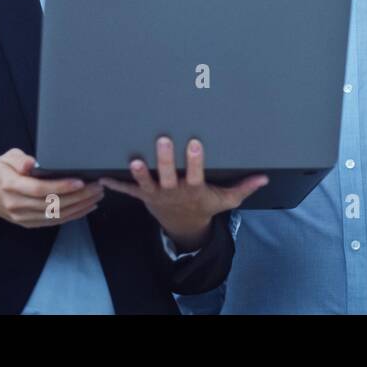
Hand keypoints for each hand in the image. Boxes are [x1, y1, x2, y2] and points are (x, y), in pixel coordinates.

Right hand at [0, 148, 102, 228]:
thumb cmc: (0, 171)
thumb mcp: (5, 158)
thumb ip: (19, 159)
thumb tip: (30, 164)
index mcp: (10, 186)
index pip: (40, 189)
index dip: (62, 186)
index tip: (81, 181)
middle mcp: (16, 204)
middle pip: (52, 204)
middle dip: (78, 196)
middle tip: (98, 186)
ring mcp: (22, 217)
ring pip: (56, 215)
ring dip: (80, 207)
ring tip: (97, 195)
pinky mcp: (28, 223)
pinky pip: (54, 222)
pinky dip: (73, 215)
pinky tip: (87, 206)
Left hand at [99, 137, 268, 251]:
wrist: (184, 226)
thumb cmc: (205, 206)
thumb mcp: (226, 199)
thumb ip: (244, 187)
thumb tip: (265, 177)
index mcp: (194, 188)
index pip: (196, 173)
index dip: (195, 159)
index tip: (194, 143)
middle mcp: (174, 191)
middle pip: (169, 175)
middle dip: (165, 159)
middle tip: (162, 140)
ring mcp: (157, 194)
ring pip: (147, 183)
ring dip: (139, 173)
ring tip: (133, 161)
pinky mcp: (143, 196)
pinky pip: (128, 191)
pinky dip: (115, 185)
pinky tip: (101, 176)